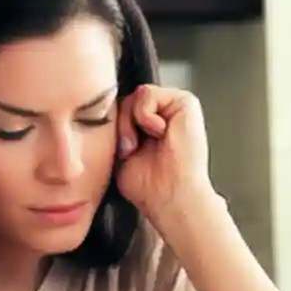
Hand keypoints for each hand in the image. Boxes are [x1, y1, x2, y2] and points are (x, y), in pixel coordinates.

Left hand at [115, 84, 215, 223]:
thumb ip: (117, 128)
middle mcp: (165, 116)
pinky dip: (146, 117)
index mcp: (152, 128)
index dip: (116, 128)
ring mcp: (176, 107)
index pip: (122, 109)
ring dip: (131, 123)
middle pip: (126, 100)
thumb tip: (104, 111)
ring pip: (135, 96)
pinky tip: (160, 134)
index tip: (125, 153)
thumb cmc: (149, 187)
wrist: (170, 198)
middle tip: (131, 150)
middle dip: (122, 126)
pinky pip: (147, 93)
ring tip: (144, 145)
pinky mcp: (186, 102)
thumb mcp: (119, 152)